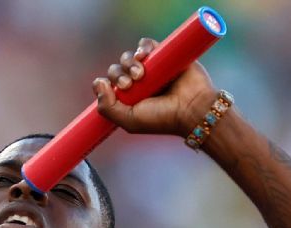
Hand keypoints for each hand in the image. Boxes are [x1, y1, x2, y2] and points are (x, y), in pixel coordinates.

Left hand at [93, 37, 217, 136]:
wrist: (192, 108)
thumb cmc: (163, 119)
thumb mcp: (130, 121)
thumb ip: (107, 108)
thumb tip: (98, 82)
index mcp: (129, 99)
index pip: (108, 85)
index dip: (107, 84)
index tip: (118, 91)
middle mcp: (138, 83)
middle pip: (116, 69)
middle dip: (119, 74)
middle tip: (130, 84)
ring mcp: (151, 69)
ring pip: (128, 56)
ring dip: (129, 62)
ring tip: (140, 73)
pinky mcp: (163, 55)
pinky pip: (145, 44)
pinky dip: (141, 47)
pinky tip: (144, 56)